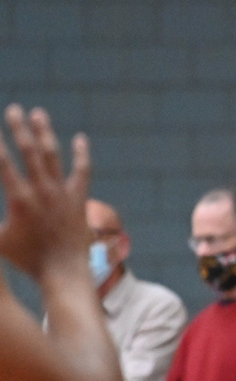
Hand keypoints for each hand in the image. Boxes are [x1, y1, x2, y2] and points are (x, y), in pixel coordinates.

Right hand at [0, 105, 90, 278]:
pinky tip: (80, 139)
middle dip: (19, 128)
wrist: (63, 271)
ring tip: (38, 114)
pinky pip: (82, 171)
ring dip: (45, 133)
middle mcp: (42, 191)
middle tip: (13, 108)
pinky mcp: (79, 198)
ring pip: (53, 156)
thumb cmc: (26, 259)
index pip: (3, 164)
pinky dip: (81, 154)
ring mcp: (63, 193)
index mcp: (19, 199)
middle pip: (29, 151)